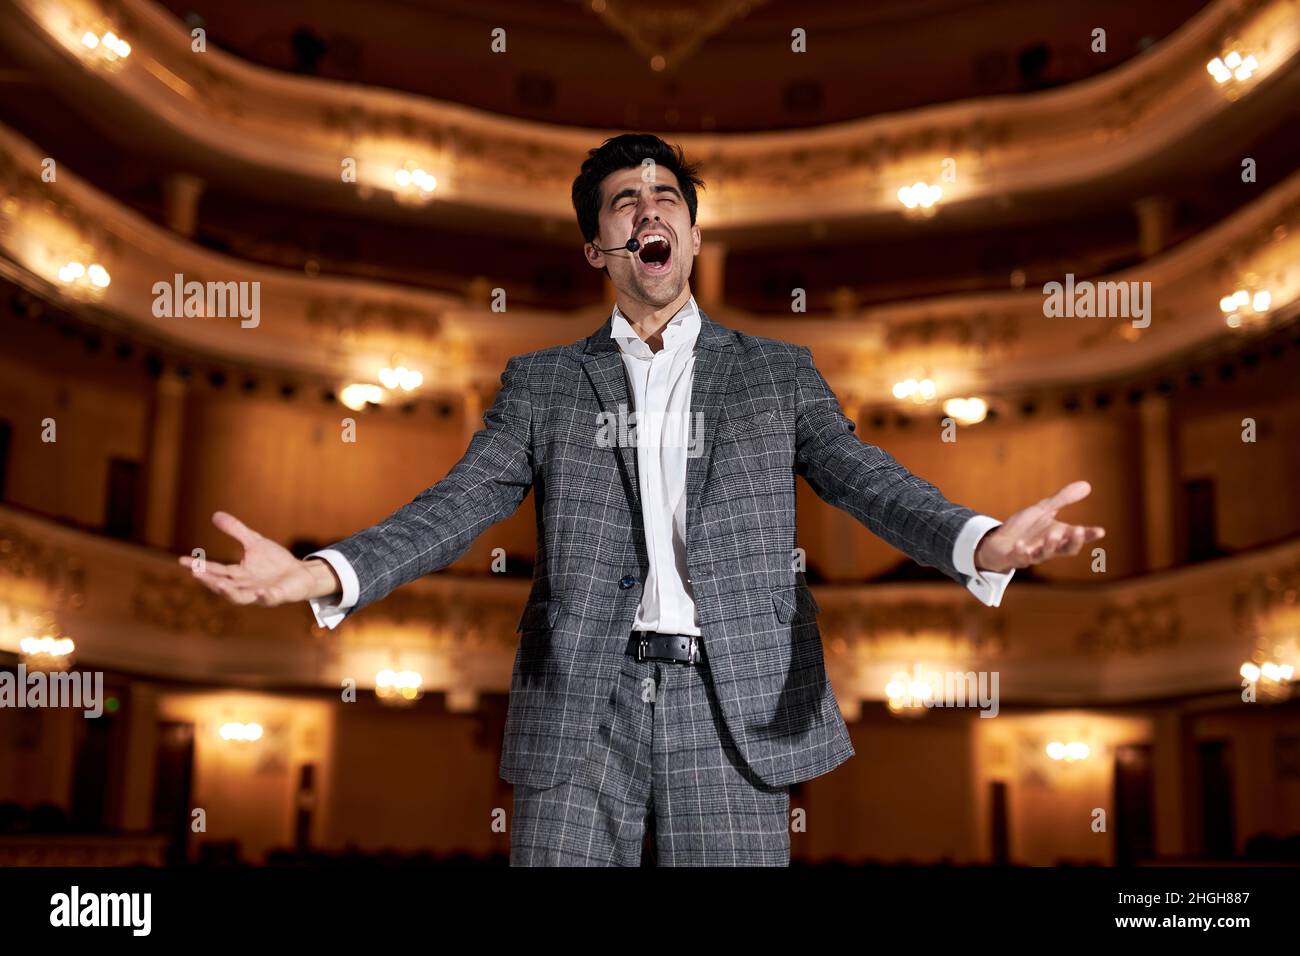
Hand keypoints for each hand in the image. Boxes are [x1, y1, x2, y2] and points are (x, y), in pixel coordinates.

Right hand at [178, 511, 338, 605]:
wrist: (300, 574)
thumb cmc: (275, 562)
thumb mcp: (254, 543)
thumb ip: (235, 531)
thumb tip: (215, 515)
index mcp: (238, 574)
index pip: (215, 570)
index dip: (200, 566)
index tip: (181, 561)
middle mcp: (246, 586)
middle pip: (224, 585)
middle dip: (210, 581)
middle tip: (196, 573)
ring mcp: (260, 593)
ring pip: (241, 597)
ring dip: (229, 592)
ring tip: (219, 584)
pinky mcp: (278, 595)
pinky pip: (269, 598)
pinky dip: (264, 596)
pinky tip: (259, 592)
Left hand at [974, 480, 1105, 573]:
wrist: (999, 541)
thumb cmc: (1025, 527)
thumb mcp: (1044, 510)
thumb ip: (1063, 499)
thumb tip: (1087, 485)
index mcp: (1058, 536)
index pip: (1077, 537)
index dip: (1089, 535)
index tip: (1100, 531)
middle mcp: (1048, 548)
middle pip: (1066, 550)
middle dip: (1074, 541)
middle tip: (1079, 530)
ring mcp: (1032, 554)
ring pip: (1044, 555)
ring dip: (1050, 545)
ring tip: (1052, 533)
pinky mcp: (1015, 558)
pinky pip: (1020, 558)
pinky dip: (1021, 552)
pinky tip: (1020, 544)